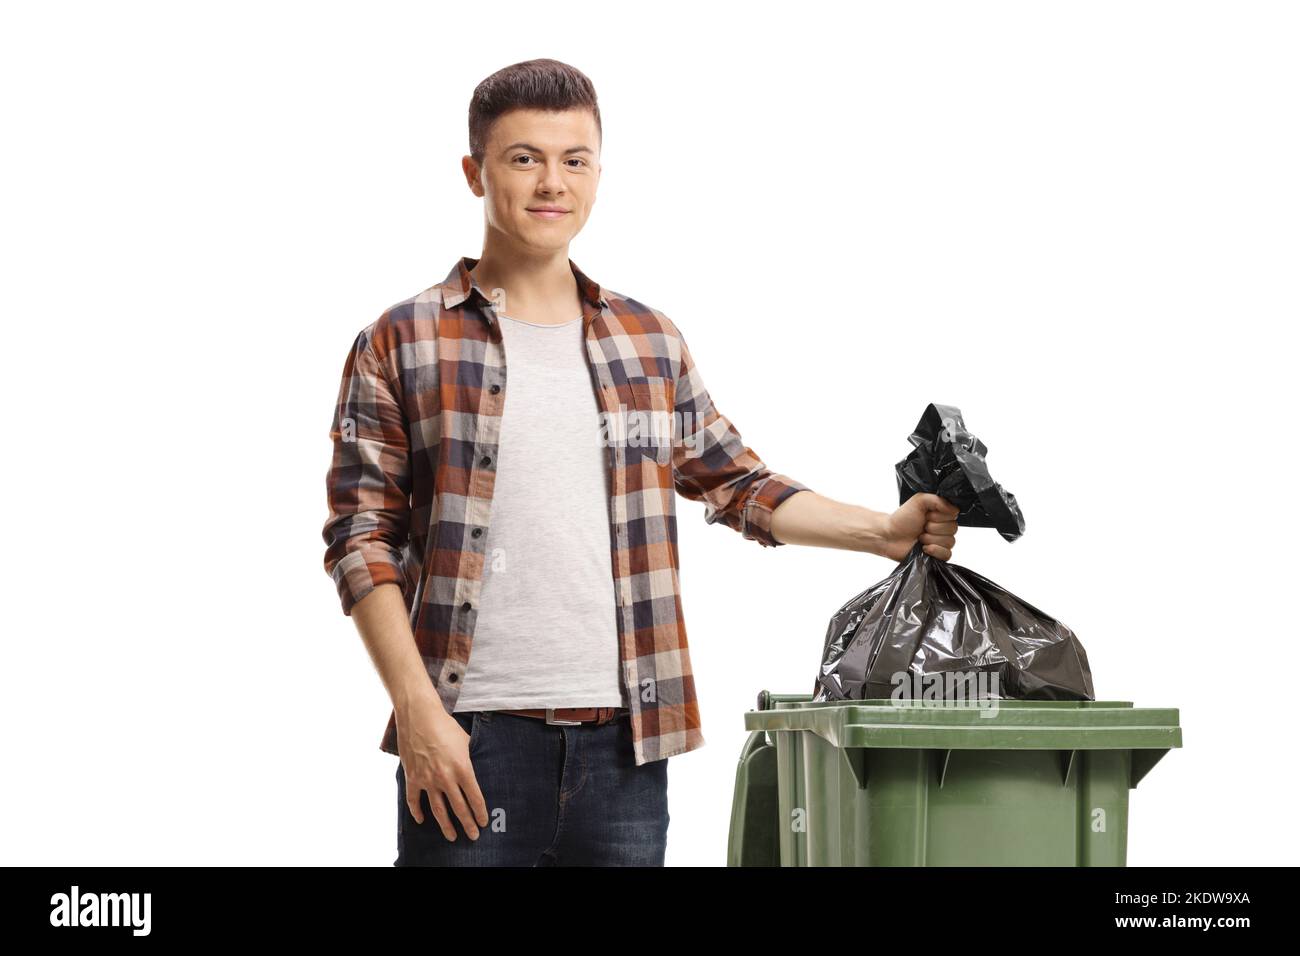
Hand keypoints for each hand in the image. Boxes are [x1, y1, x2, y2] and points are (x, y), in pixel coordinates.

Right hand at [396, 693, 488, 841]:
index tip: (483, 822)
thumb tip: (470, 771)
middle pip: (459, 808)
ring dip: (446, 826)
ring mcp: (427, 779)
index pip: (475, 797)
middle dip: (468, 824)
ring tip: (452, 836)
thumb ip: (467, 759)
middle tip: (473, 836)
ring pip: (438, 810)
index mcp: (462, 768)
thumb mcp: (465, 741)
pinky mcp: (412, 777)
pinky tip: (422, 820)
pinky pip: (414, 801)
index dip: (480, 812)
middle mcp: (446, 778)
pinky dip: (417, 812)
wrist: (419, 716)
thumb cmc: (445, 726)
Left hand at [882, 493, 959, 561]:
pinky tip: (924, 548)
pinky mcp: (937, 555)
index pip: (954, 514)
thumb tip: (954, 510)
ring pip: (950, 541)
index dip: (939, 516)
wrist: (889, 536)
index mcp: (942, 514)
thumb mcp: (919, 501)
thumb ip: (937, 500)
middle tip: (921, 527)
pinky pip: (947, 554)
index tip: (927, 515)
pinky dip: (935, 550)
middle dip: (934, 528)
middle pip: (953, 529)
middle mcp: (944, 528)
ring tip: (920, 537)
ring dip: (931, 539)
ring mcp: (941, 542)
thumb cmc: (902, 518)